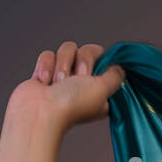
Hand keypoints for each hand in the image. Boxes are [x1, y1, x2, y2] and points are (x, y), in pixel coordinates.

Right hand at [7, 41, 125, 133]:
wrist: (40, 110)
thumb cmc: (72, 104)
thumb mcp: (103, 88)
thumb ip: (115, 76)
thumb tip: (120, 68)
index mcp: (101, 90)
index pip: (106, 62)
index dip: (102, 62)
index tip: (96, 72)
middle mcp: (84, 83)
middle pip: (87, 51)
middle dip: (81, 60)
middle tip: (78, 76)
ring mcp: (64, 77)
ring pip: (67, 50)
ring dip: (62, 65)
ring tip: (58, 82)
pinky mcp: (46, 73)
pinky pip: (48, 55)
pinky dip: (46, 67)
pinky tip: (45, 82)